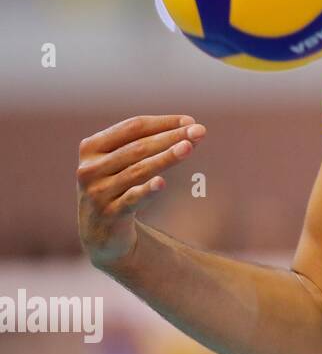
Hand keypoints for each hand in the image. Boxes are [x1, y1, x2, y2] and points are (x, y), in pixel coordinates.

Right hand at [77, 114, 205, 268]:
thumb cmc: (118, 186)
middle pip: (138, 147)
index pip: (132, 128)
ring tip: (188, 147)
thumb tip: (191, 128)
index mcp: (92, 147)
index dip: (163, 123)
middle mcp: (90, 168)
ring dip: (166, 158)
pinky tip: (161, 183)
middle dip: (171, 137)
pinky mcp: (109, 214)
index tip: (191, 122)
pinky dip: (146, 190)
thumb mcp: (125, 163)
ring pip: (138, 171)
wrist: (100, 231)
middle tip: (199, 131)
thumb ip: (151, 145)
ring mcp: (97, 192)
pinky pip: (131, 199)